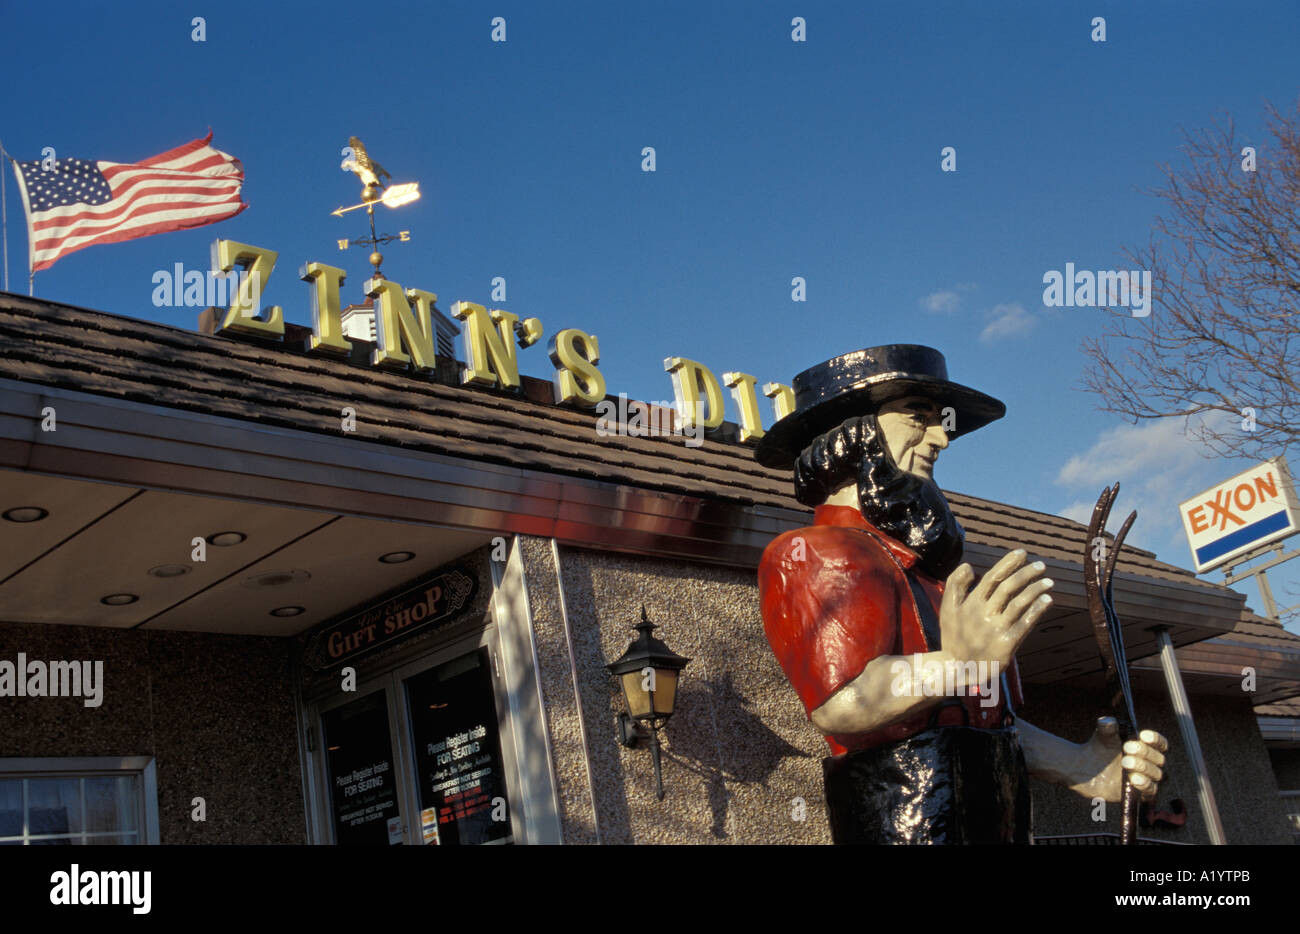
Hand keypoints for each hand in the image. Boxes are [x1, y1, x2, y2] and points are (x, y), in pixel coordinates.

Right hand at [939, 549, 1053, 669]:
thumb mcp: (948, 608)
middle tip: (1040, 565)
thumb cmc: (954, 636)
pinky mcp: (1008, 644)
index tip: (1022, 553)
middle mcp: (984, 614)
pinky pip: (1026, 623)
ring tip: (1048, 581)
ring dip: (1035, 589)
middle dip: (1026, 573)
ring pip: (1019, 603)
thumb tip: (969, 565)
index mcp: (971, 603)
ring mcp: (996, 629)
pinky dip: (1038, 609)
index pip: (992, 578)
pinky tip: (1047, 599)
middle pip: (1008, 587)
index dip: (1008, 563)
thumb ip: (955, 584)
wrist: (957, 669)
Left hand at [1075, 717, 1167, 801]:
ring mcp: (1148, 779)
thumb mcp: (1103, 736)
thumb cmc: (1102, 748)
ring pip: (1158, 775)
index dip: (1155, 739)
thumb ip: (1107, 727)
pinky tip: (1134, 779)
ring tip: (1125, 762)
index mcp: (1148, 747)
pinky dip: (1145, 784)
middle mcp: (1152, 763)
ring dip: (1144, 767)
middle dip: (1145, 752)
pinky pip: (1151, 791)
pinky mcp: (1141, 793)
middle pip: (1159, 759)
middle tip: (1127, 747)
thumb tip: (1109, 722)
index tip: (1143, 735)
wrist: (1087, 768)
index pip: (1161, 744)